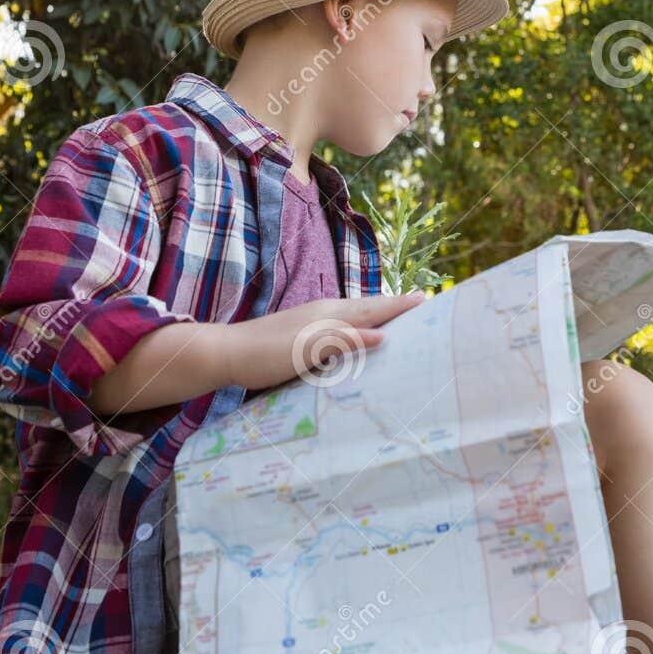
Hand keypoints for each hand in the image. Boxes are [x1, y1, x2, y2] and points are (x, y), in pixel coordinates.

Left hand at [221, 291, 428, 390]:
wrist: (226, 354)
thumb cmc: (265, 353)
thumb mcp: (306, 348)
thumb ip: (344, 340)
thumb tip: (382, 335)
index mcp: (330, 314)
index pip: (374, 309)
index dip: (400, 306)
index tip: (426, 299)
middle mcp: (325, 313)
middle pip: (368, 308)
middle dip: (395, 307)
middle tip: (420, 306)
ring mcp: (313, 321)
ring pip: (355, 316)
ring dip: (378, 317)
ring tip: (398, 320)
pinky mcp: (303, 334)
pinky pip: (343, 328)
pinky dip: (360, 329)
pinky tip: (358, 338)